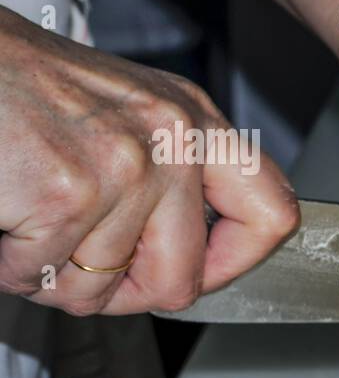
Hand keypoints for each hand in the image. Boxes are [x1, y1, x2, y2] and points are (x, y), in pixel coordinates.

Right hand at [0, 7, 298, 314]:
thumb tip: (195, 258)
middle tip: (82, 269)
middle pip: (181, 281)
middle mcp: (174, 142)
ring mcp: (127, 169)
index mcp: (195, 122)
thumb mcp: (131, 115)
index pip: (273, 215)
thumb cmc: (26, 84)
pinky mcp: (69, 194)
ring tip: (30, 226)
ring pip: (99, 289)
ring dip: (51, 276)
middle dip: (121, 293)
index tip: (198, 273)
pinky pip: (43, 277)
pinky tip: (7, 223)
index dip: (234, 264)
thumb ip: (174, 178)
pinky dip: (11, 267)